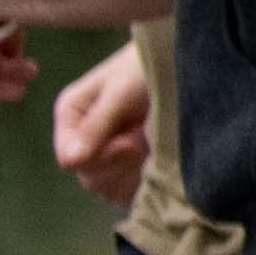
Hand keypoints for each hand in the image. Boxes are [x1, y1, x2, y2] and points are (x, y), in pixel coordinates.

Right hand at [54, 44, 154, 204]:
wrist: (185, 61)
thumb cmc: (149, 66)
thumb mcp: (122, 90)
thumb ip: (98, 124)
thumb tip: (70, 161)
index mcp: (73, 115)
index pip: (70, 158)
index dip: (100, 158)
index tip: (130, 144)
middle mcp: (85, 138)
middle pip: (90, 177)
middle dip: (121, 164)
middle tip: (147, 139)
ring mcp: (109, 155)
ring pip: (109, 188)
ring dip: (136, 172)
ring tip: (155, 143)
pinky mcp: (132, 167)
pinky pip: (130, 192)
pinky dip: (148, 183)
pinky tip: (162, 160)